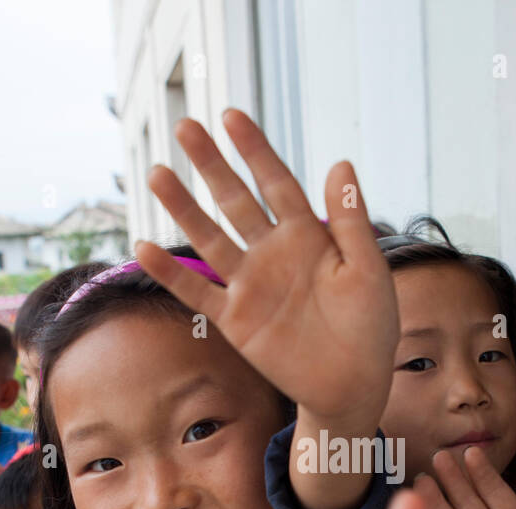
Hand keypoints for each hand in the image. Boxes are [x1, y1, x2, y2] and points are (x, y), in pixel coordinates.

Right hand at [136, 108, 397, 427]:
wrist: (354, 384)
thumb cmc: (371, 326)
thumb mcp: (369, 270)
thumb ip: (351, 220)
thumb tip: (340, 162)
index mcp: (308, 236)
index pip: (277, 183)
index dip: (255, 151)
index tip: (232, 116)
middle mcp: (273, 254)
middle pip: (236, 200)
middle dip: (211, 165)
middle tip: (185, 127)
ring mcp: (251, 285)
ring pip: (210, 238)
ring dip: (184, 208)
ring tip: (158, 174)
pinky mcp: (235, 320)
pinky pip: (197, 292)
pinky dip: (171, 273)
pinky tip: (144, 247)